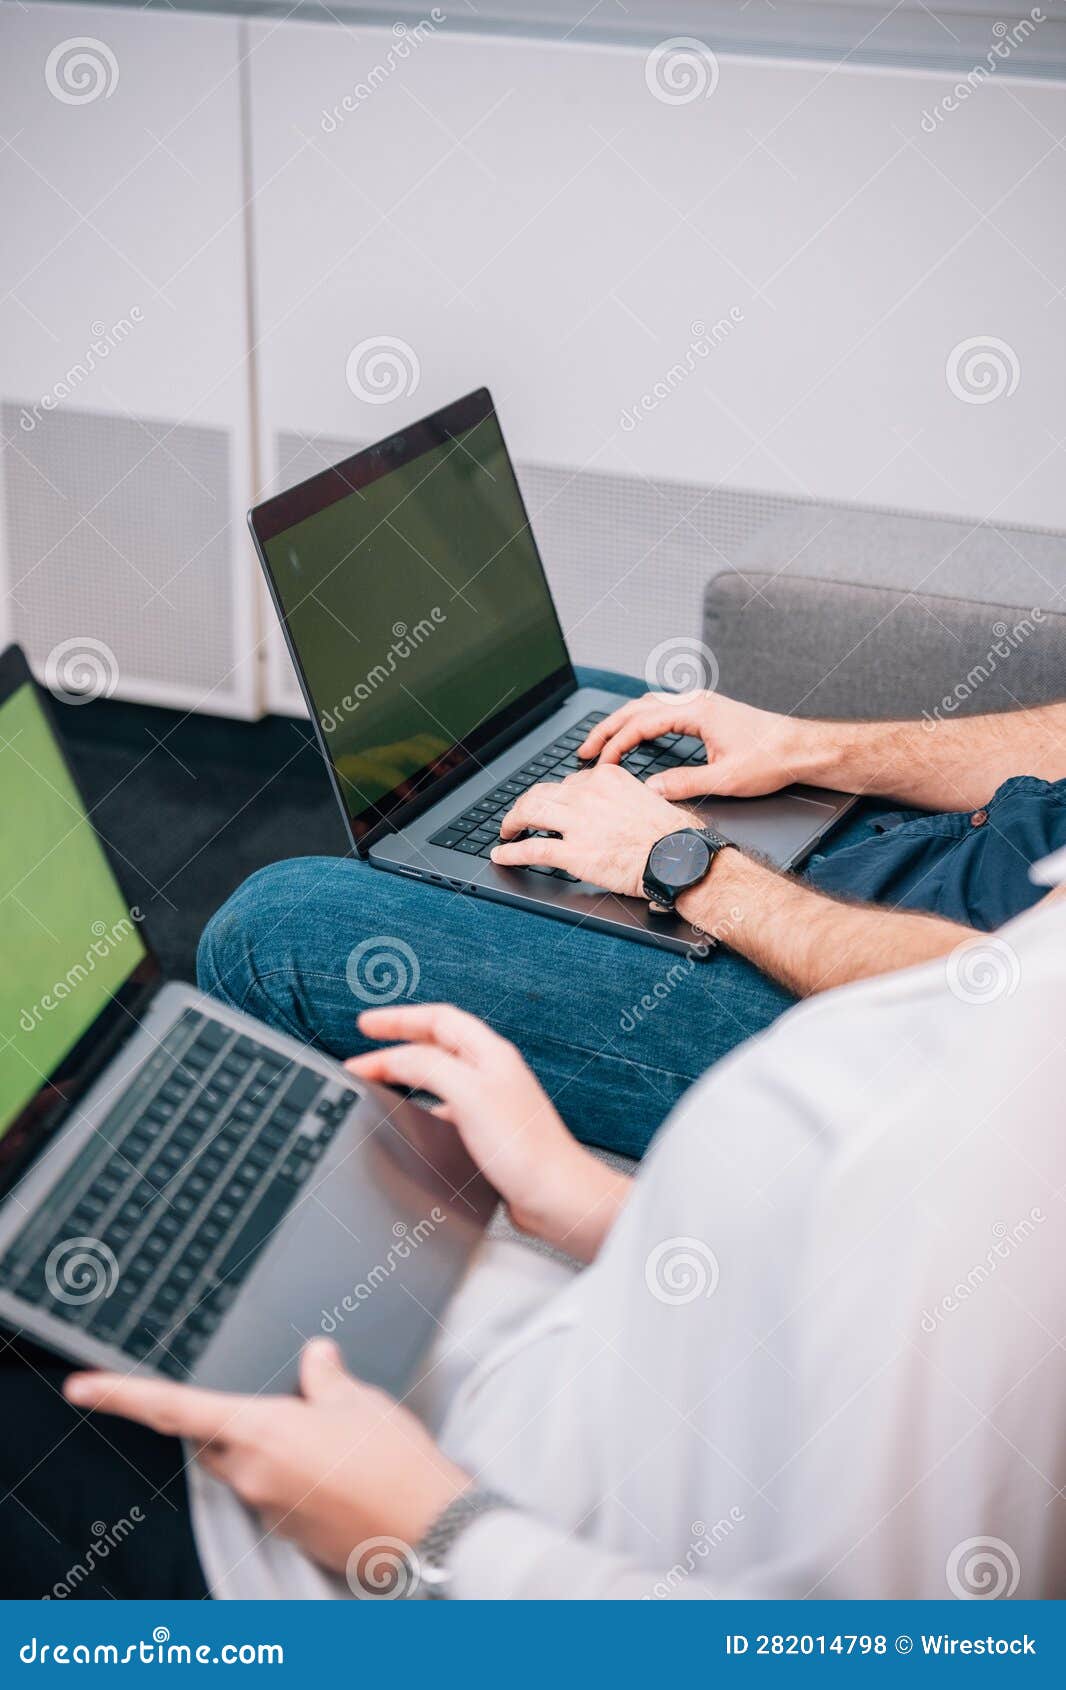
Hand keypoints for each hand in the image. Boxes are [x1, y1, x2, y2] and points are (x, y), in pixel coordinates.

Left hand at [64, 1339, 468, 1585]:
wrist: (427, 1528)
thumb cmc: (394, 1462)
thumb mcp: (359, 1400)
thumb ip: (323, 1377)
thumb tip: (314, 1357)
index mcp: (258, 1432)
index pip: (173, 1409)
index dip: (121, 1395)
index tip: (82, 1386)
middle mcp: (251, 1474)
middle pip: (214, 1438)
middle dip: (235, 1416)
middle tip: (289, 1400)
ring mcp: (268, 1508)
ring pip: (247, 1464)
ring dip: (273, 1445)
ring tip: (333, 1435)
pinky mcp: (288, 1532)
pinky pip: (274, 1491)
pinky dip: (293, 1472)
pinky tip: (338, 1466)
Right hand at [348, 1005, 628, 1259]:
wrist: (555, 1197)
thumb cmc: (525, 1149)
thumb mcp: (469, 1095)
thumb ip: (430, 1068)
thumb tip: (396, 1059)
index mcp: (491, 1054)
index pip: (438, 1019)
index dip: (399, 1018)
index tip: (367, 1026)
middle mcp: (492, 1073)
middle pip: (436, 1044)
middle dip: (397, 1042)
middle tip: (364, 1048)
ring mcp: (490, 1102)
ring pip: (438, 1076)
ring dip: (407, 1075)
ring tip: (379, 1081)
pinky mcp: (487, 1133)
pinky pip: (445, 1108)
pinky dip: (421, 1107)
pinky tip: (411, 1122)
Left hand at [492, 763, 692, 896]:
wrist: (679, 858)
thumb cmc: (674, 834)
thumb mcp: (650, 797)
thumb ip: (624, 795)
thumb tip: (618, 803)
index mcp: (606, 778)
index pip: (568, 782)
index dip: (557, 797)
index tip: (553, 805)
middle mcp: (587, 794)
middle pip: (542, 792)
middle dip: (526, 804)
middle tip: (520, 815)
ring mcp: (578, 822)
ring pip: (529, 812)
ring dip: (512, 821)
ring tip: (506, 830)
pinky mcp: (573, 852)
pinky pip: (531, 849)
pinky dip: (511, 852)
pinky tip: (501, 854)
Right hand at [579, 691, 801, 799]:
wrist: (801, 748)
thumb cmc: (771, 759)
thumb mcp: (725, 779)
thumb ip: (683, 784)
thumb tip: (650, 790)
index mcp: (696, 711)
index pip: (641, 723)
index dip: (615, 744)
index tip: (599, 764)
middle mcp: (695, 701)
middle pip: (637, 708)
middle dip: (607, 729)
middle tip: (584, 750)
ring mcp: (700, 704)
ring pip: (648, 705)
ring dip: (623, 723)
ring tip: (603, 743)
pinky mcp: (707, 711)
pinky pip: (662, 709)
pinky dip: (641, 721)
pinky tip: (636, 734)